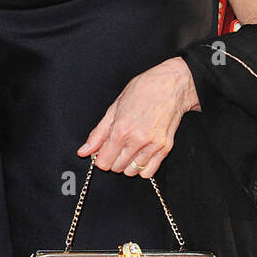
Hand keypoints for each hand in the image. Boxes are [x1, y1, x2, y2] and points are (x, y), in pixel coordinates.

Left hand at [77, 57, 199, 178]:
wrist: (171, 85)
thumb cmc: (143, 90)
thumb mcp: (114, 108)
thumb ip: (98, 133)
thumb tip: (84, 151)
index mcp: (122, 129)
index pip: (103, 162)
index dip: (100, 157)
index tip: (102, 151)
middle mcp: (137, 140)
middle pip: (116, 168)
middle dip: (113, 159)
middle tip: (116, 146)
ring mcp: (153, 145)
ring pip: (131, 171)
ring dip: (127, 163)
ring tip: (129, 148)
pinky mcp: (165, 148)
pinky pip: (148, 171)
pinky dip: (141, 167)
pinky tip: (140, 154)